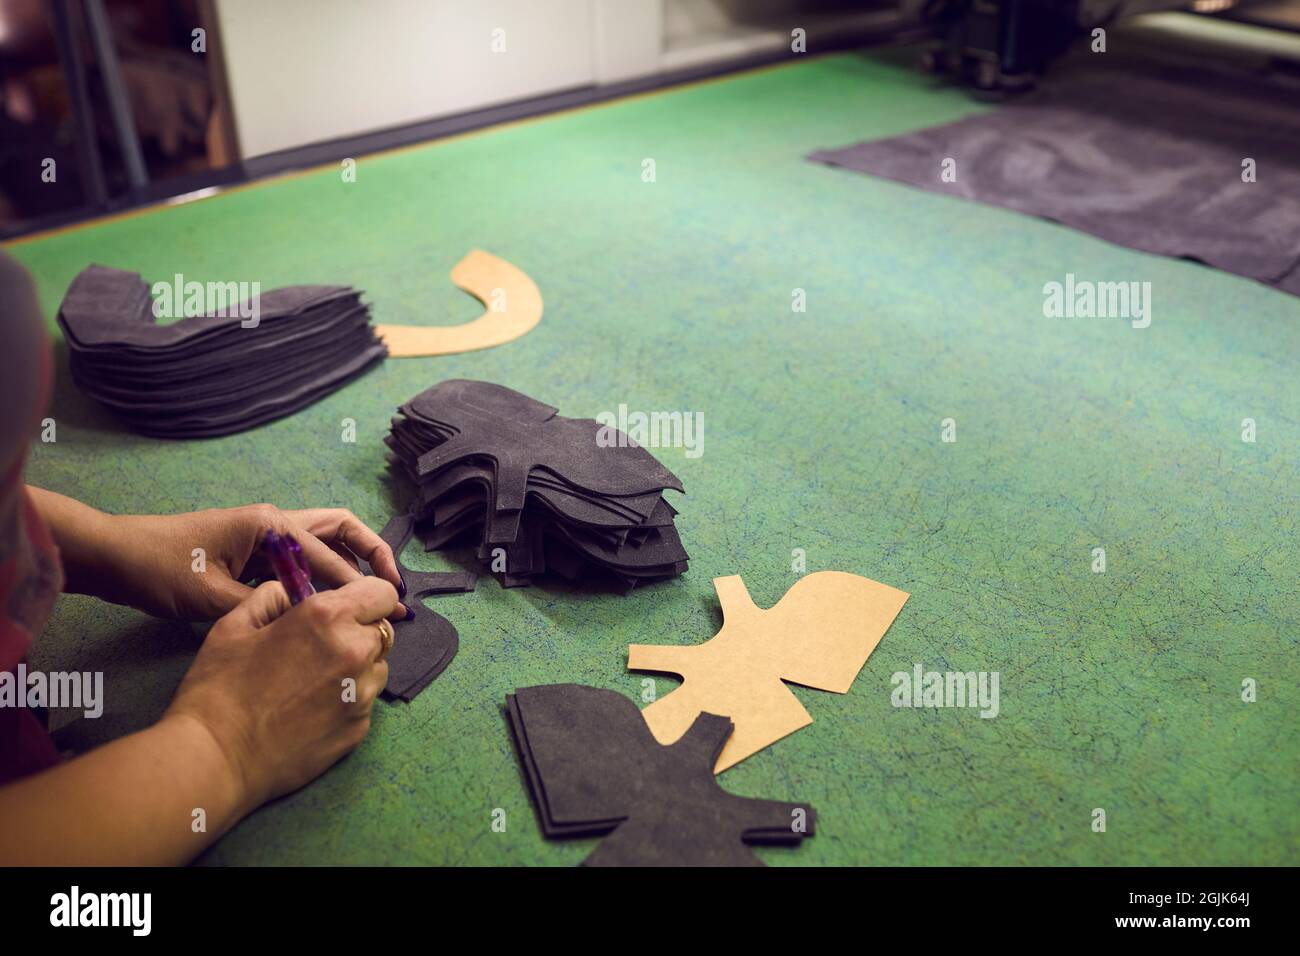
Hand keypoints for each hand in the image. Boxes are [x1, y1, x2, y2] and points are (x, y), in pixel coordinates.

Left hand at [100, 504, 405, 621]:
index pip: (329, 558)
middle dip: (373, 555)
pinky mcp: (255, 550)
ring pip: (326, 542)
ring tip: (376, 595)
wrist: (117, 556)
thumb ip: (267, 608)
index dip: (360, 587)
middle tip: (395, 587)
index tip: (387, 609)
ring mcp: (266, 534)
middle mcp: (275, 522)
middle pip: (343, 529)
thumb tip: (311, 624)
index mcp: (271, 525)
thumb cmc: (162, 570)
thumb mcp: (214, 598)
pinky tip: (334, 602)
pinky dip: (326, 574)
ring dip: (353, 564)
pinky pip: (304, 558)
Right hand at [166, 576, 396, 808]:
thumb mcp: (234, 626)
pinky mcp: (360, 728)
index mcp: (327, 618)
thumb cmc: (218, 689)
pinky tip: (311, 709)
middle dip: (358, 631)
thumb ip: (272, 597)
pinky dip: (347, 699)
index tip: (347, 605)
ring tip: (311, 680)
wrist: (215, 758)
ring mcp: (362, 694)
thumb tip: (291, 592)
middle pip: (381, 630)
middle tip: (318, 646)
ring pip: (376, 667)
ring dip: (356, 666)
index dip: (366, 596)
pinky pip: (365, 701)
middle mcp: (355, 652)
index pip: (381, 593)